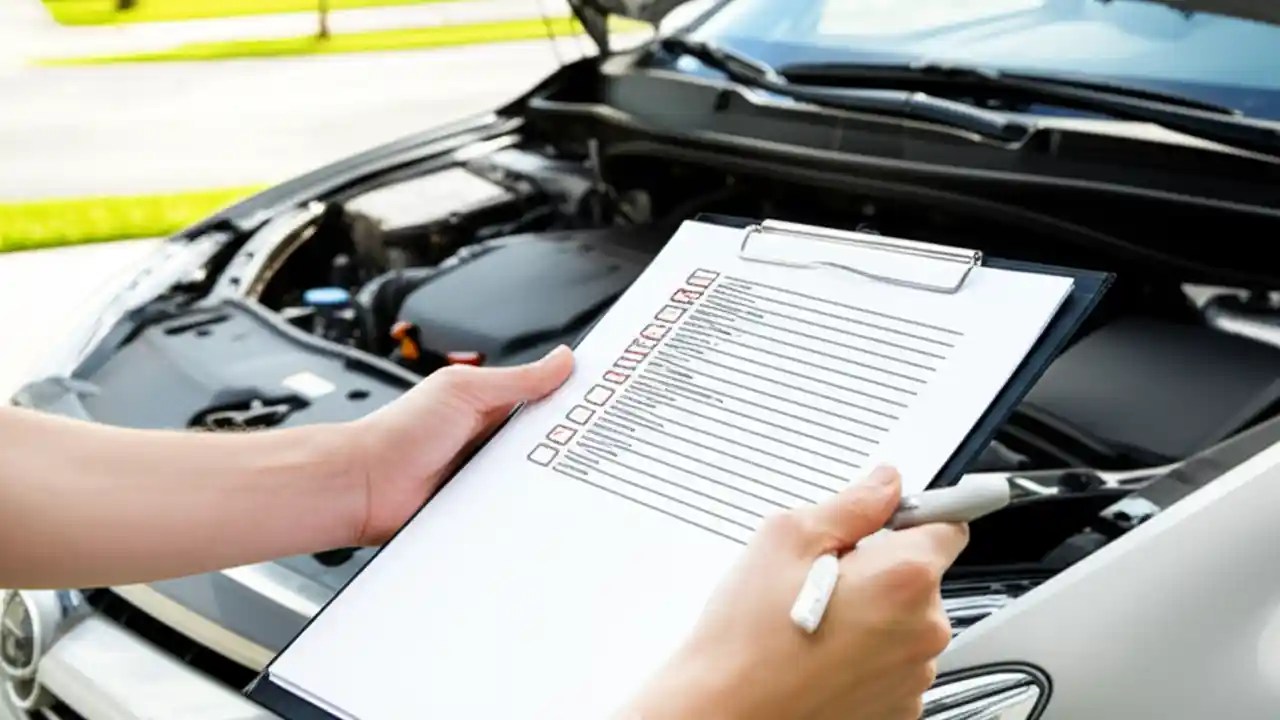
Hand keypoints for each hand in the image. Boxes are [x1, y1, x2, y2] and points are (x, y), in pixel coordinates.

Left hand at [347, 346, 573, 544]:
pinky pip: (517, 510)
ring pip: (539, 480)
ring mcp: (490, 478)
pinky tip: (538, 505)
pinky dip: (527, 509)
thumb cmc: (400, 433)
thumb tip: (561, 359)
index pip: (547, 400)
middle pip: (551, 443)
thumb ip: (516, 379)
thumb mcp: (464, 390)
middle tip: (595, 442)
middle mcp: (495, 442)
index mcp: (493, 405)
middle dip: (571, 444)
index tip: (606, 400)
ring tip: (566, 474)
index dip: (575, 402)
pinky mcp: (484, 511)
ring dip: (548, 479)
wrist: (364, 486)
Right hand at [621, 466, 967, 719]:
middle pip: (921, 576)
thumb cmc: (748, 640)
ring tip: (815, 621)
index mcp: (904, 578)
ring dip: (872, 615)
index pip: (947, 523)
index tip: (881, 521)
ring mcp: (913, 677)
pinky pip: (892, 664)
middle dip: (879, 568)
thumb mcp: (786, 539)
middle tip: (822, 576)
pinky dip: (865, 655)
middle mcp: (922, 631)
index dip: (908, 515)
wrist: (726, 714)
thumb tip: (885, 484)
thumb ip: (850, 504)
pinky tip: (820, 654)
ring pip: (905, 622)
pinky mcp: (897, 708)